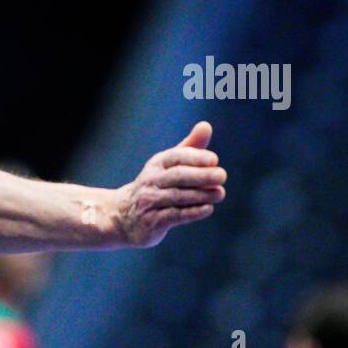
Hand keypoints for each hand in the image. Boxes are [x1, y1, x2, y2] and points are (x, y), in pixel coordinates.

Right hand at [115, 121, 226, 246]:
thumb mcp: (170, 165)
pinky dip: (192, 212)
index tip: (214, 160)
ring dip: (201, 195)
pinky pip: (174, 215)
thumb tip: (206, 125)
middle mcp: (151, 180)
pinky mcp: (152, 221)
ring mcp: (149, 201)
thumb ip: (191, 147)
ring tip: (220, 193)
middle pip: (177, 176)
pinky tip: (208, 209)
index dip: (195, 157)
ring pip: (177, 196)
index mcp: (157, 164)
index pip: (176, 157)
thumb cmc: (157, 186)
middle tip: (222, 176)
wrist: (124, 216)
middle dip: (201, 175)